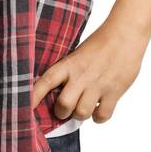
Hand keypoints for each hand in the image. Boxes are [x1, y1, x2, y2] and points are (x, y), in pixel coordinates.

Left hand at [30, 18, 149, 123]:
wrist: (126, 33)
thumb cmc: (100, 42)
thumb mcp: (77, 53)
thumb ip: (68, 71)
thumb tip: (56, 90)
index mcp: (69, 64)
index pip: (45, 82)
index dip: (34, 97)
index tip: (25, 108)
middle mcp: (81, 76)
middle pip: (63, 105)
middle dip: (61, 112)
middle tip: (64, 109)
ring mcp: (98, 85)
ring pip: (82, 113)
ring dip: (81, 114)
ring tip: (84, 107)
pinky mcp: (114, 91)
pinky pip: (102, 116)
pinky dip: (99, 117)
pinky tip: (99, 109)